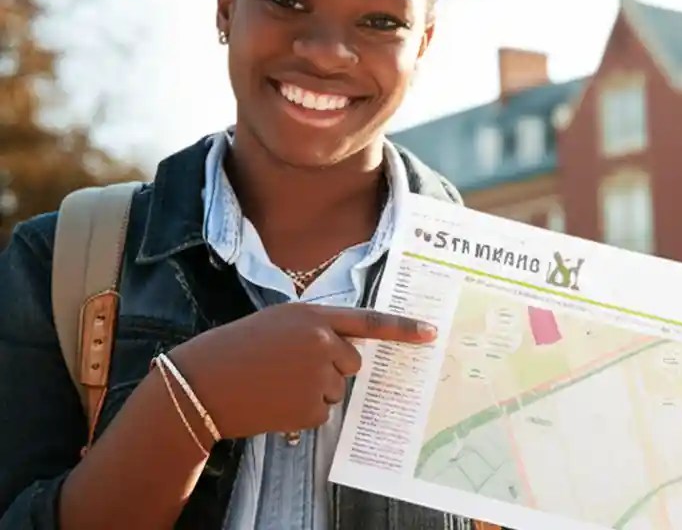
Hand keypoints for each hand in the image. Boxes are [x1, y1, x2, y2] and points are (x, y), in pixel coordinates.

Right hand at [166, 303, 435, 439]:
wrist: (202, 383)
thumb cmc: (236, 349)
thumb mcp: (277, 322)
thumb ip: (315, 328)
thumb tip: (348, 351)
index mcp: (312, 316)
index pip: (368, 321)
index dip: (403, 329)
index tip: (432, 333)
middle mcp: (322, 343)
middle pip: (352, 362)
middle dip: (330, 368)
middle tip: (289, 368)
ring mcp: (318, 376)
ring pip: (335, 389)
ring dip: (312, 390)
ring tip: (275, 383)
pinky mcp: (311, 408)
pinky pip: (321, 412)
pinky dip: (302, 412)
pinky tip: (275, 402)